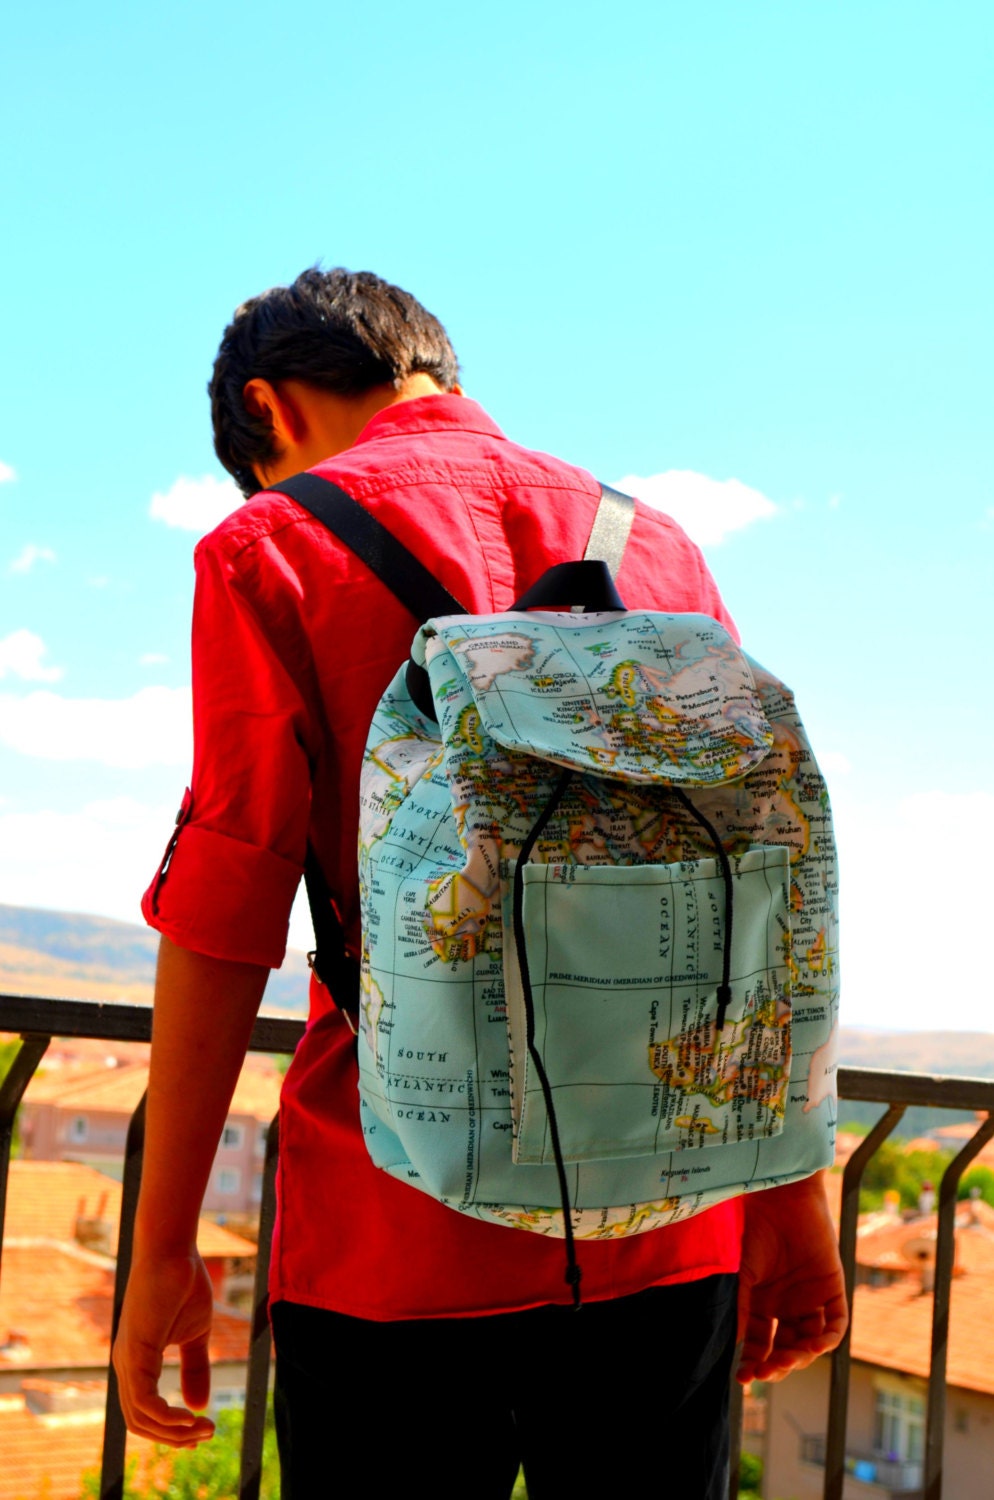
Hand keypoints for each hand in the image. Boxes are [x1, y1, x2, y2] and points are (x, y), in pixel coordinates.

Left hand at [113, 1251, 216, 1445]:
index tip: (200, 1433)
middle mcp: (125, 1365)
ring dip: (174, 1431)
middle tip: (207, 1435)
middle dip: (173, 1437)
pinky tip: (190, 1417)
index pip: (144, 1411)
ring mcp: (127, 1359)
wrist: (175, 1248)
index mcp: (137, 1361)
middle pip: (138, 1422)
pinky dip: (166, 1416)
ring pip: (140, 1417)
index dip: (170, 1430)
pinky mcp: (136, 1351)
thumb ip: (195, 1368)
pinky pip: (144, 1400)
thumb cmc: (184, 1282)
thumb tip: (199, 1405)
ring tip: (205, 1427)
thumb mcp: (197, 1333)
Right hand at [736, 1172, 847, 1383]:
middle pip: (787, 1347)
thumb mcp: (740, 1275)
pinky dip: (827, 1340)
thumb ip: (739, 1310)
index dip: (753, 1363)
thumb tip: (732, 1349)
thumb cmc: (752, 1229)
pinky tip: (812, 1347)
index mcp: (761, 1303)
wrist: (777, 1196)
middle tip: (766, 1372)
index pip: (761, 1344)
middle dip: (778, 1364)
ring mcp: (810, 1298)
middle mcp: (786, 1304)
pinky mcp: (832, 1288)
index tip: (743, 1379)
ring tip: (785, 1361)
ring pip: (811, 1341)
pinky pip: (836, 1324)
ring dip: (800, 1357)